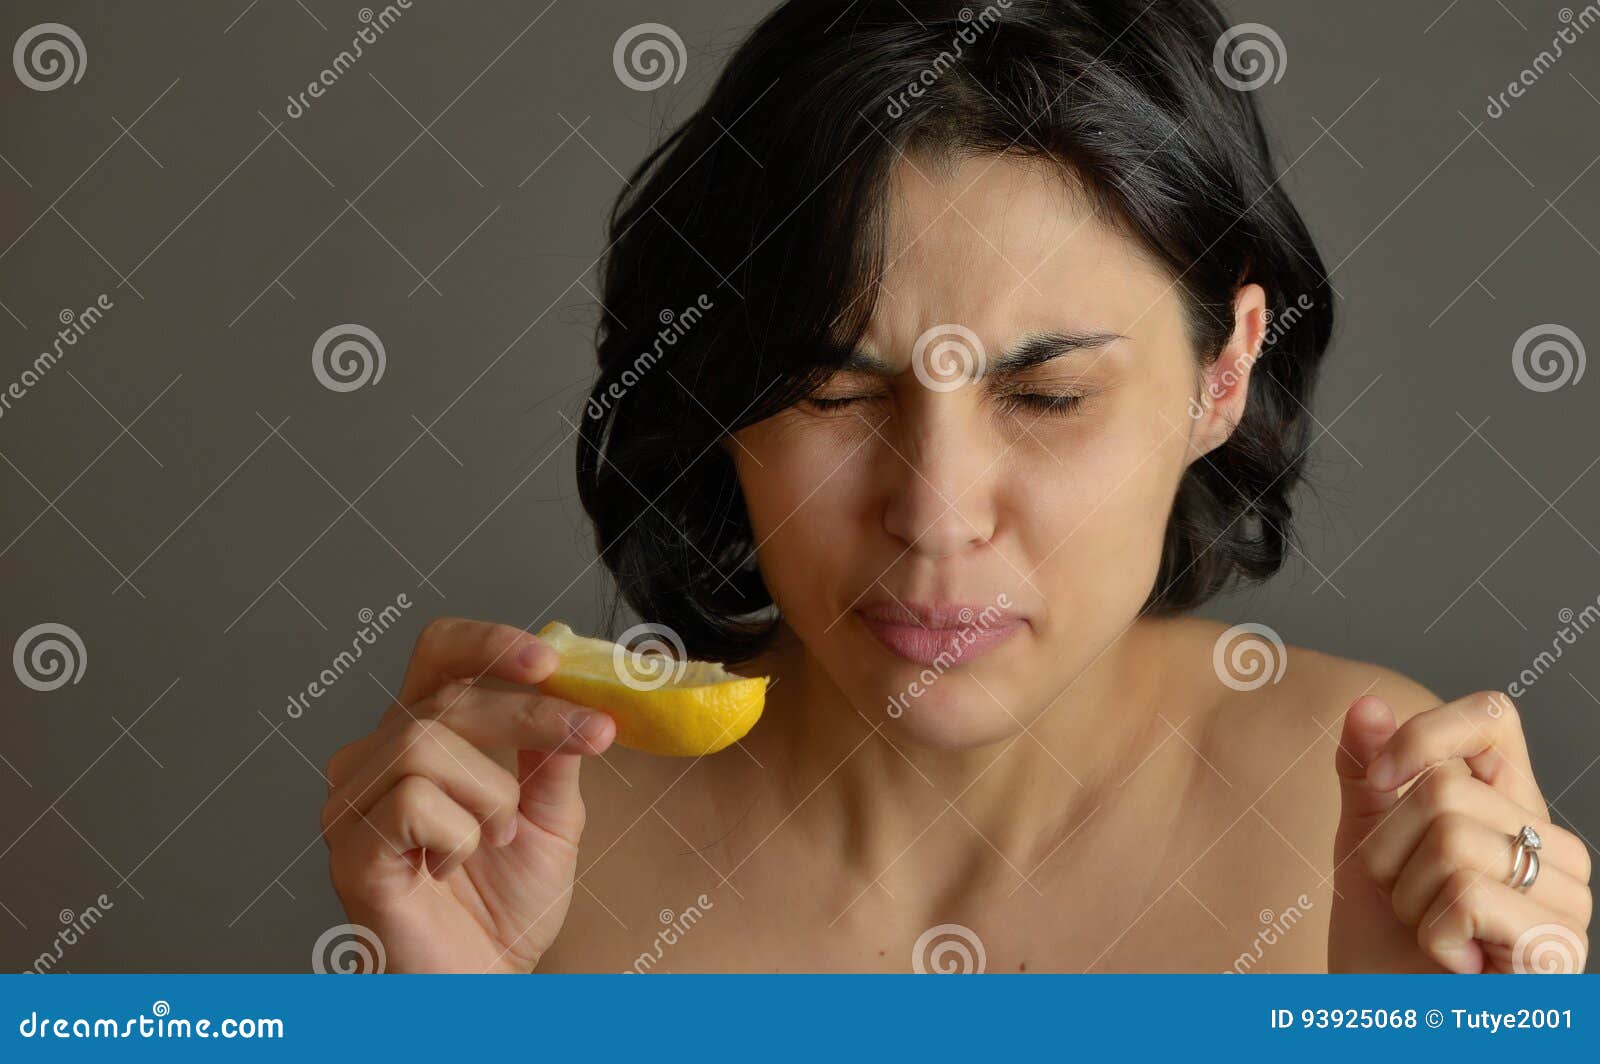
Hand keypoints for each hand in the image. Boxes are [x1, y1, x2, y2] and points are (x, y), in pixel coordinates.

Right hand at [321, 618, 614, 972]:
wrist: (485, 985)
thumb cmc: (505, 904)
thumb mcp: (553, 815)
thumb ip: (554, 754)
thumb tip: (578, 691)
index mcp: (422, 735)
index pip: (439, 654)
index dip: (489, 643)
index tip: (550, 660)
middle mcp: (375, 759)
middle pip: (446, 695)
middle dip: (530, 714)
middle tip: (593, 736)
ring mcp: (353, 803)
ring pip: (425, 742)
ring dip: (491, 793)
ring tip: (498, 837)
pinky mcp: (350, 849)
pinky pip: (411, 803)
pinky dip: (458, 834)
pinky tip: (453, 865)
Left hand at [1329, 692, 1591, 972]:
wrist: (1385, 1016)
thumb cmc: (1383, 936)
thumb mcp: (1363, 842)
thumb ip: (1366, 773)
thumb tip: (1367, 703)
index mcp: (1512, 805)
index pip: (1493, 716)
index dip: (1425, 734)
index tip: (1380, 778)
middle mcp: (1554, 845)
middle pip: (1443, 791)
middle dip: (1391, 852)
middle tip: (1408, 900)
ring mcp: (1566, 900)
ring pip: (1452, 841)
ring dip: (1409, 896)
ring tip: (1430, 931)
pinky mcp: (1558, 948)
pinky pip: (1468, 894)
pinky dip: (1432, 931)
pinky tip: (1452, 961)